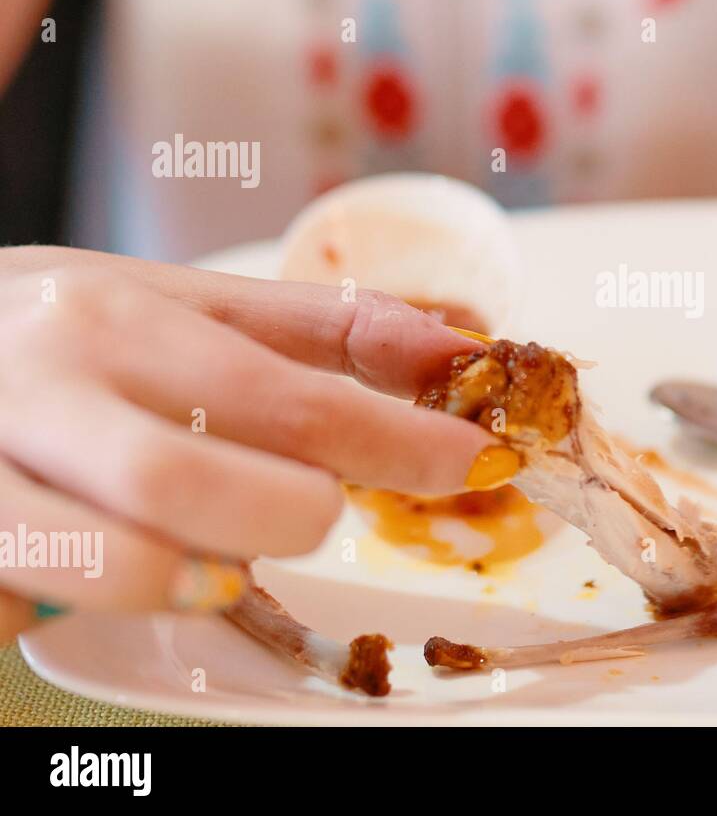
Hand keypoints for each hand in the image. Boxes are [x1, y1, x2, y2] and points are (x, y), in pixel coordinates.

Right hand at [0, 246, 499, 641]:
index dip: (400, 441)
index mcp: (118, 319)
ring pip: (113, 564)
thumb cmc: (62, 330)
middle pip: (194, 485)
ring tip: (209, 555)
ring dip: (189, 576)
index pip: (289, 396)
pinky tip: (101, 562)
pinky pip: (30, 604)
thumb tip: (462, 348)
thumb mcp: (181, 305)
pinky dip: (88, 604)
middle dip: (285, 517)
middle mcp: (44, 387)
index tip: (479, 462)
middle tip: (307, 512)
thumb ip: (321, 331)